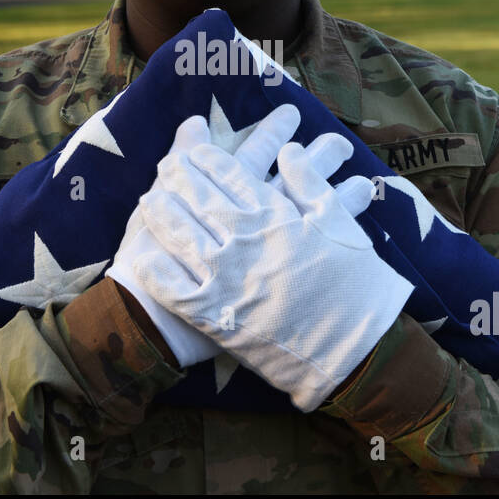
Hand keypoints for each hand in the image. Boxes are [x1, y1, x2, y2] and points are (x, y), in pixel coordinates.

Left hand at [131, 128, 413, 411]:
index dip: (208, 160)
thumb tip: (291, 150)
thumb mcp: (339, 222)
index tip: (193, 151)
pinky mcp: (214, 316)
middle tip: (165, 165)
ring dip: (161, 215)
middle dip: (178, 177)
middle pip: (199, 199)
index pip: (230, 175)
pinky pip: (174, 288)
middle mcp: (243, 240)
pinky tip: (145, 256)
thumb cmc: (352, 283)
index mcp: (273, 215)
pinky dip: (158, 270)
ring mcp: (224, 278)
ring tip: (147, 201)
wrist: (351, 348)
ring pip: (181, 236)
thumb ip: (311, 182)